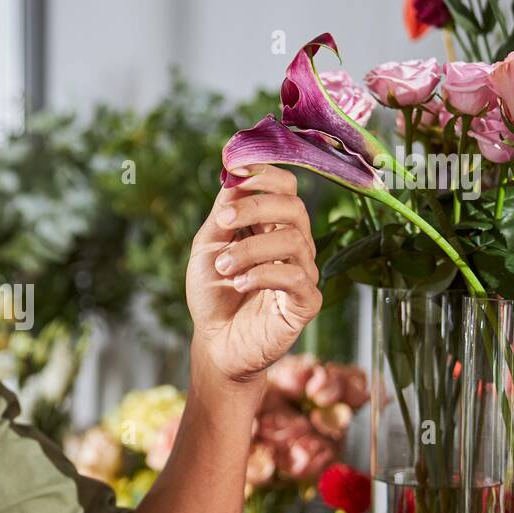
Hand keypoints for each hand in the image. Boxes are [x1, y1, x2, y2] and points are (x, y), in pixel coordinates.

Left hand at [186, 164, 321, 384]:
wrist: (215, 344)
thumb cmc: (213, 295)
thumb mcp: (208, 247)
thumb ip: (223, 213)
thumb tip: (234, 175)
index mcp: (271, 226)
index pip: (284, 186)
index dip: (265, 172)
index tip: (234, 168)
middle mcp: (293, 244)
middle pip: (293, 206)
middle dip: (255, 206)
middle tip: (223, 221)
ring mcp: (303, 272)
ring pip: (292, 240)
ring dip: (250, 248)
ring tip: (222, 267)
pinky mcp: (306, 303)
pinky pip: (296, 277)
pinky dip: (263, 274)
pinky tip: (239, 283)